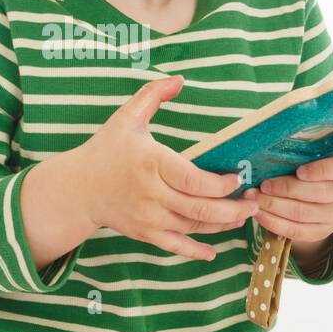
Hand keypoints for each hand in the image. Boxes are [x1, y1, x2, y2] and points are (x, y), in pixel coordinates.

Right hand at [78, 74, 259, 261]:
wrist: (77, 188)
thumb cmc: (105, 150)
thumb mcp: (126, 117)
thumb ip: (153, 94)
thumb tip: (179, 79)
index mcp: (151, 163)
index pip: (193, 179)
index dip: (221, 184)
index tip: (239, 178)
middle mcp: (150, 193)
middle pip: (199, 208)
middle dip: (232, 209)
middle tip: (255, 202)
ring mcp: (147, 217)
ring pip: (193, 227)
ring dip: (222, 225)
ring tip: (244, 215)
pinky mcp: (144, 233)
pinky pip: (174, 247)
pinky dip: (195, 251)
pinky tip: (212, 252)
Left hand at [241, 147, 332, 256]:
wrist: (323, 187)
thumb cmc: (312, 160)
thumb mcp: (314, 150)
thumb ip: (300, 150)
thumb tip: (266, 151)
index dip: (321, 170)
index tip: (299, 171)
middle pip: (317, 194)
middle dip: (285, 190)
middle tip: (262, 185)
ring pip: (303, 213)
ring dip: (274, 206)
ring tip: (254, 198)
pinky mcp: (321, 231)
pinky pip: (296, 231)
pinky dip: (274, 222)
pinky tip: (259, 213)